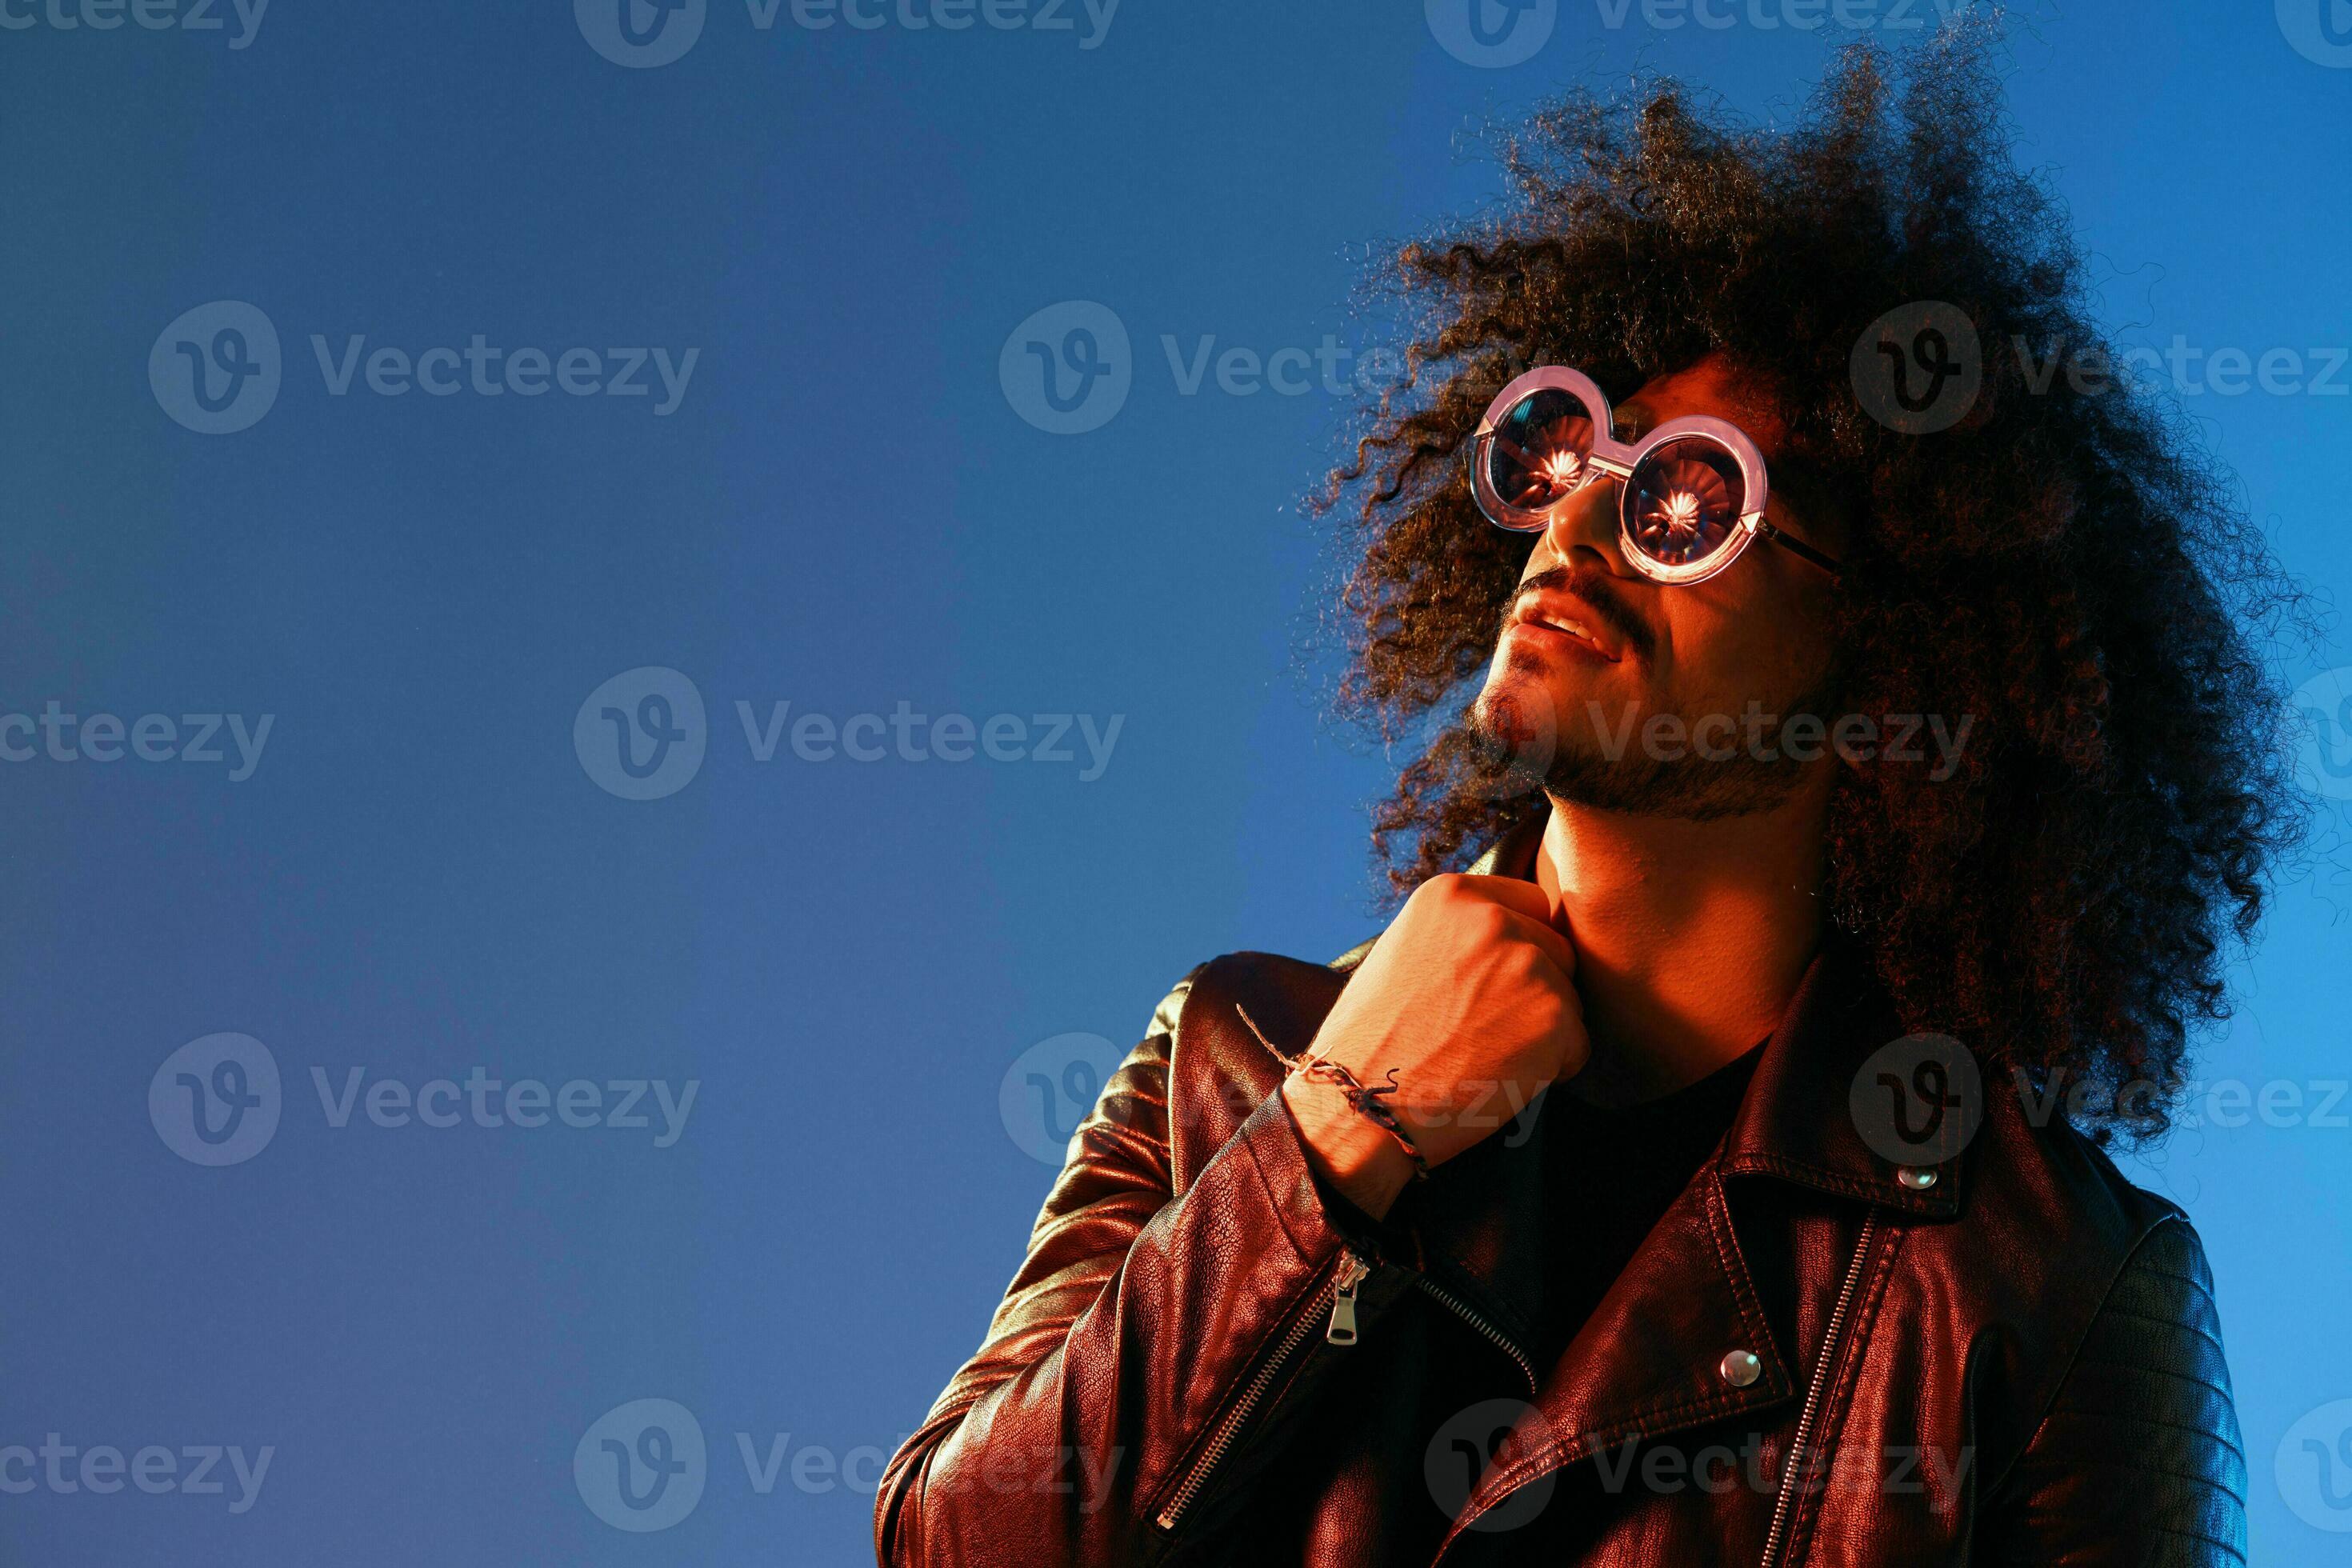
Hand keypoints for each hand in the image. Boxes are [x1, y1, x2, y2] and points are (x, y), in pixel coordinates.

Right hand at [1284, 874, 1587, 1220]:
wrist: (1360, 1105)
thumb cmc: (1372, 1042)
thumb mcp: (1402, 954)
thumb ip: (1457, 934)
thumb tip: (1506, 938)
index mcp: (1451, 895)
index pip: (1530, 905)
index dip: (1517, 951)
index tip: (1489, 987)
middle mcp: (1493, 918)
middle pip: (1556, 951)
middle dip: (1536, 990)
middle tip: (1483, 1032)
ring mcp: (1527, 965)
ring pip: (1570, 999)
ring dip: (1544, 1031)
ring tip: (1484, 1057)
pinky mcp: (1553, 1016)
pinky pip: (1578, 1046)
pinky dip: (1552, 1070)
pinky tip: (1499, 1078)